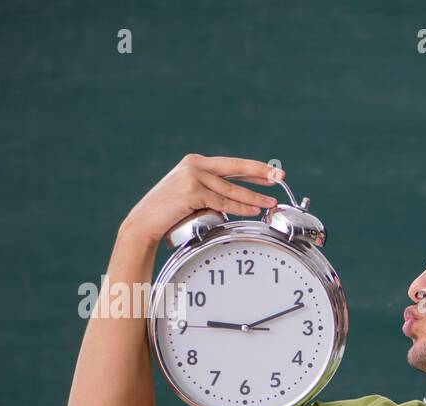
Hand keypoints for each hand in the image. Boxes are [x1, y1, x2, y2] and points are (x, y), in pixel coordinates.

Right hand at [120, 154, 283, 245]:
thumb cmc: (169, 214)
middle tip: (280, 177)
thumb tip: (241, 200)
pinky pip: (223, 201)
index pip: (231, 165)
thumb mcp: (193, 196)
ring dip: (254, 196)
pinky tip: (253, 210)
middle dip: (261, 172)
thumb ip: (213, 192)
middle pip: (235, 168)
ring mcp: (192, 176)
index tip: (272, 172)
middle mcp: (194, 165)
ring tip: (270, 202)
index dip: (254, 169)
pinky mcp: (192, 190)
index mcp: (195, 163)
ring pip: (231, 188)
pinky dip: (240, 206)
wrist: (144, 222)